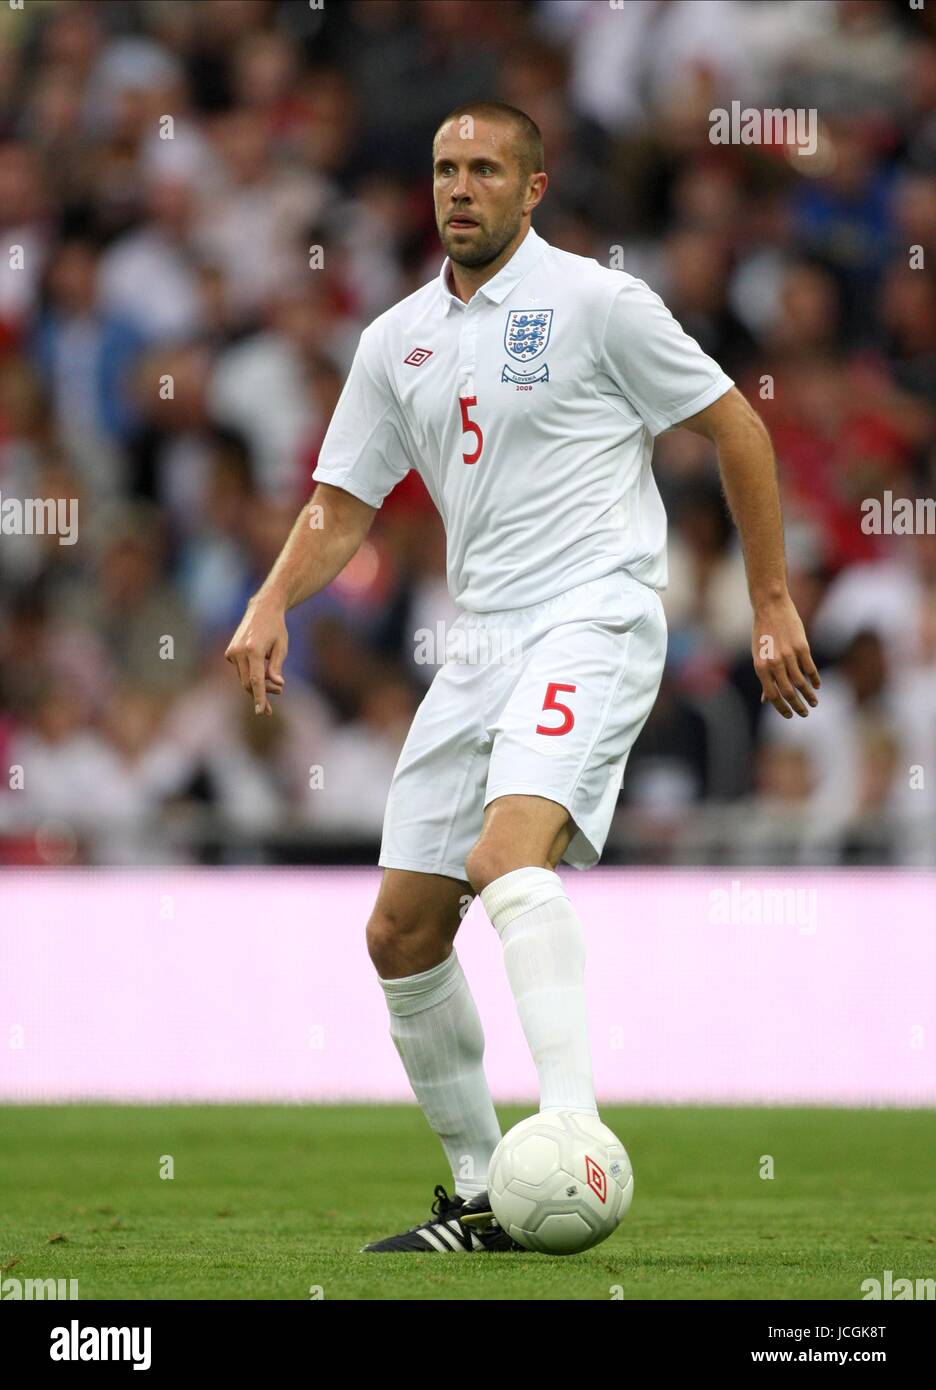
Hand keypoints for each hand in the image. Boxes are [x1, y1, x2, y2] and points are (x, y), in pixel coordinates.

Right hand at [224, 596, 287, 715]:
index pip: (256, 680)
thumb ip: (277, 667)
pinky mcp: (229, 652)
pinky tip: (261, 663)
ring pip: (243, 679)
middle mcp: (239, 651)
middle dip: (263, 691)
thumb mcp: (282, 647)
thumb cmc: (276, 628)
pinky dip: (250, 673)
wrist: (262, 609)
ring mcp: (232, 652)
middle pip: (248, 683)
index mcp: (253, 650)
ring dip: (257, 684)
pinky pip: (241, 670)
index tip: (261, 712)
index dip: (260, 697)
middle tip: (279, 692)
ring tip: (275, 683)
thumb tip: (277, 684)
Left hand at [752, 593, 819, 718]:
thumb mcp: (758, 655)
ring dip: (809, 696)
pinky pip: (810, 668)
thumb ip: (764, 677)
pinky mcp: (802, 646)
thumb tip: (765, 700)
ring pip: (801, 682)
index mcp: (760, 666)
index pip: (772, 695)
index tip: (789, 715)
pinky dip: (814, 679)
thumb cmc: (762, 633)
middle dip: (797, 706)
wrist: (770, 606)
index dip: (781, 708)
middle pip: (788, 692)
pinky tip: (817, 686)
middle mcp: (774, 662)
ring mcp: (789, 654)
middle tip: (805, 713)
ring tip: (814, 703)